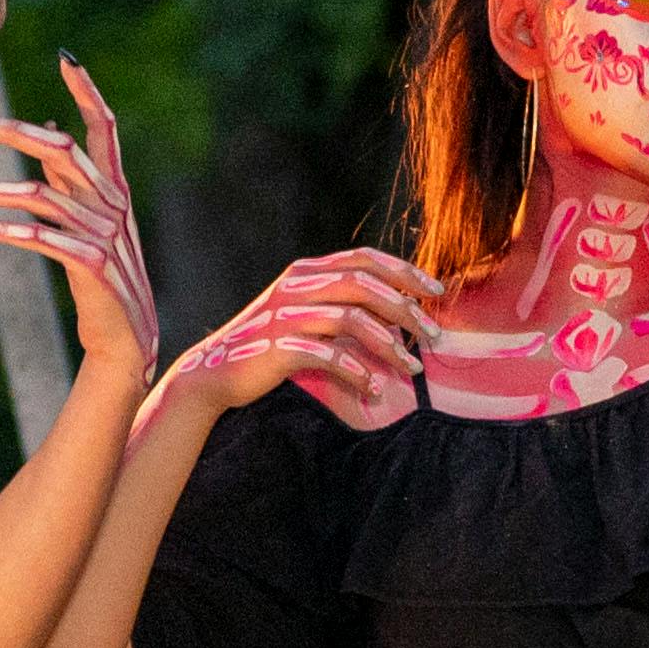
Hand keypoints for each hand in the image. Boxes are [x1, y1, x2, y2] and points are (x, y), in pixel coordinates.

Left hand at [0, 55, 165, 383]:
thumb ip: (71, 180)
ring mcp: (104, 234)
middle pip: (60, 150)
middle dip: (13, 132)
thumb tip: (50, 129)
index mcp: (114, 189)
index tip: (66, 57)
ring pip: (40, 196)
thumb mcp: (93, 223)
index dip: (87, 91)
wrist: (128, 342)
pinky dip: (9, 233)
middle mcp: (112, 204)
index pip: (106, 127)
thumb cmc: (103, 281)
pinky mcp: (92, 264)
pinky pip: (43, 240)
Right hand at [158, 247, 438, 433]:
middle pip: (364, 285)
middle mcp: (296, 287)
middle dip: (406, 309)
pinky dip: (357, 372)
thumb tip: (397, 310)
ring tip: (411, 369)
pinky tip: (373, 388)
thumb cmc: (265, 346)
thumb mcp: (301, 314)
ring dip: (389, 345)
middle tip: (434, 335)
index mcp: (305, 272)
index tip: (436, 290)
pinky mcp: (278, 348)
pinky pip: (329, 356)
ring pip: (352, 320)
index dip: (403, 270)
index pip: (364, 258)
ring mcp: (286, 316)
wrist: (212, 373)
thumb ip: (338, 303)